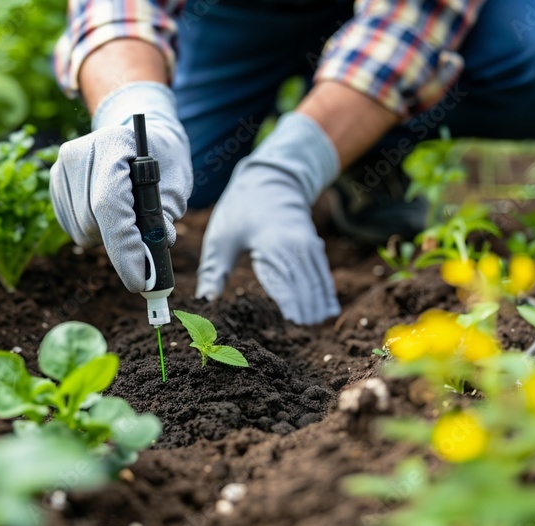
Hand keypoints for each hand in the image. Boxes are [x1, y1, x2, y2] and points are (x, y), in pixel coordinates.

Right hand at [51, 82, 192, 292]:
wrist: (134, 135)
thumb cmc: (162, 159)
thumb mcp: (175, 185)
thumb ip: (165, 217)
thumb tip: (156, 252)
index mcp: (113, 145)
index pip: (111, 206)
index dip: (124, 248)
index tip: (139, 282)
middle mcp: (80, 153)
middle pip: (94, 221)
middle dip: (122, 248)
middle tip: (146, 256)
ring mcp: (61, 168)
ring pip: (82, 230)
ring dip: (107, 239)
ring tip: (128, 220)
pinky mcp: (54, 183)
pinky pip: (72, 227)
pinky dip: (94, 232)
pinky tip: (109, 215)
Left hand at [196, 113, 340, 324]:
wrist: (270, 180)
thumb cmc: (241, 209)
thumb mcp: (221, 238)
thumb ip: (214, 270)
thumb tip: (206, 300)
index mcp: (271, 245)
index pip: (283, 279)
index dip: (290, 303)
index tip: (294, 323)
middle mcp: (295, 246)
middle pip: (303, 284)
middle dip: (305, 310)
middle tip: (304, 336)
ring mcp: (308, 246)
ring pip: (316, 280)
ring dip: (317, 305)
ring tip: (317, 328)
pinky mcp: (314, 247)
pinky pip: (323, 274)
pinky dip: (326, 292)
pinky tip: (328, 311)